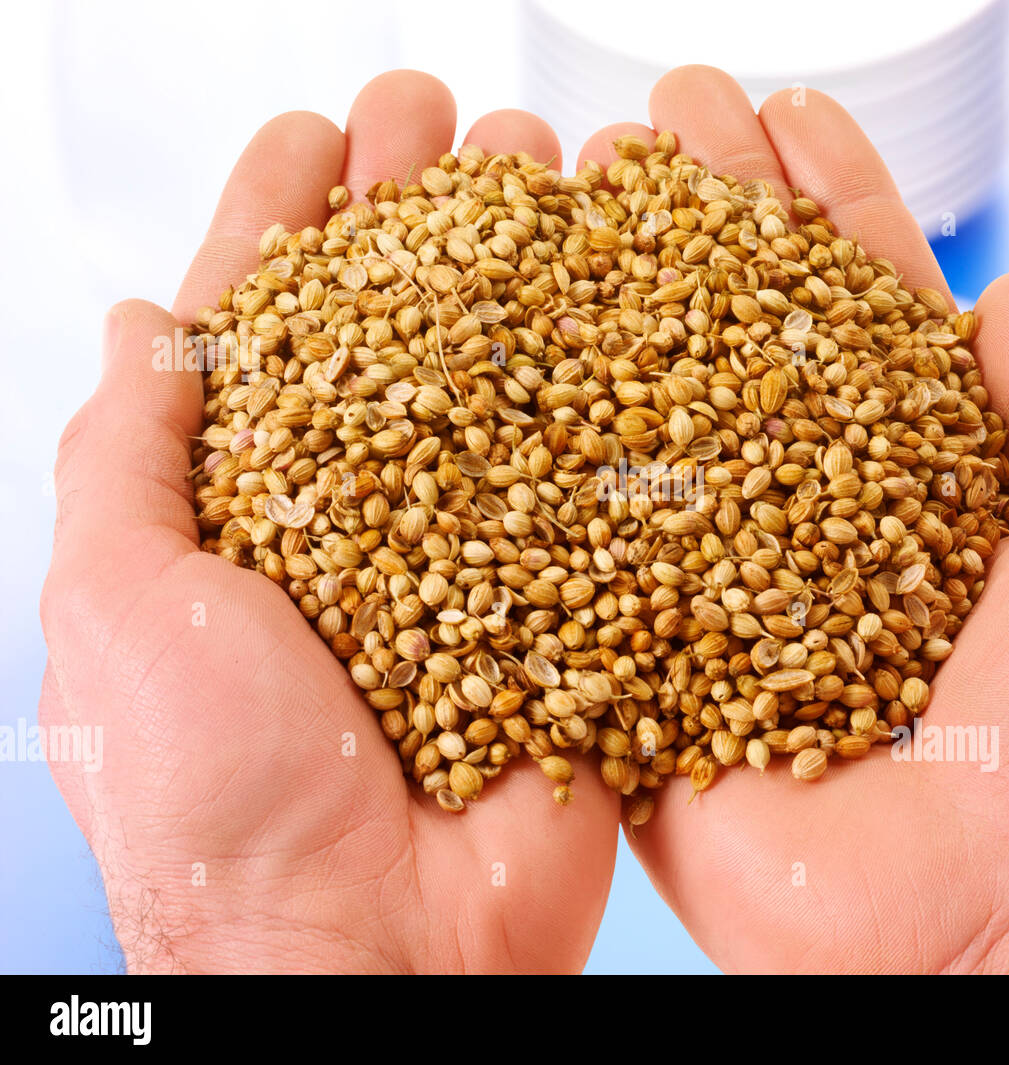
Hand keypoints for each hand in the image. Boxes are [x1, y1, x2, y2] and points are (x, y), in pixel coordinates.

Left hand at [39, 72, 617, 973]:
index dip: (290, 217)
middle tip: (455, 122)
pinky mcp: (571, 601)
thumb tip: (137, 331)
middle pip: (405, 327)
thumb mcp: (114, 603)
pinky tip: (640, 302)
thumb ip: (124, 458)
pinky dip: (621, 386)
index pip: (271, 325)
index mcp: (254, 509)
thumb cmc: (220, 801)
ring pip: (510, 377)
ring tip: (551, 170)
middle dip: (424, 212)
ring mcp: (481, 552)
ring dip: (527, 269)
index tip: (322, 132)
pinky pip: (603, 477)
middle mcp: (372, 517)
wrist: (373, 951)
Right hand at [587, 66, 1008, 973]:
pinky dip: (537, 478)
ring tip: (563, 196)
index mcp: (910, 488)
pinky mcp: (645, 683)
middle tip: (648, 124)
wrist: (1008, 921)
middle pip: (733, 350)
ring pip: (644, 433)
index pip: (854, 315)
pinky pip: (578, 572)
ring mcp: (712, 598)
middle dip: (695, 229)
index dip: (819, 210)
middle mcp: (798, 527)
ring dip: (605, 312)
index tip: (776, 116)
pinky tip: (494, 368)